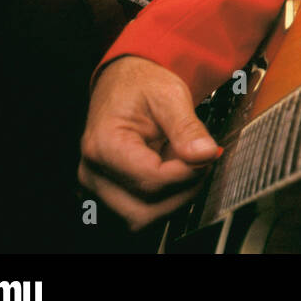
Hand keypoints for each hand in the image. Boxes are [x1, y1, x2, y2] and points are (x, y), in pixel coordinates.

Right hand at [78, 56, 219, 230]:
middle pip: (143, 211)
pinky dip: (162, 200)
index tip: (207, 155)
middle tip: (200, 163)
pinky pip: (139, 213)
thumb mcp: (169, 95)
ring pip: (141, 219)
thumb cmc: (141, 86)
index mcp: (104, 145)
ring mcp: (97, 187)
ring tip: (182, 164)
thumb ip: (188, 127)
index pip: (151, 180)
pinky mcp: (108, 194)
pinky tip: (171, 173)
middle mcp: (93, 173)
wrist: (123, 82)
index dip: (187, 173)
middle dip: (181, 192)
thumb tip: (206, 154)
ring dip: (172, 198)